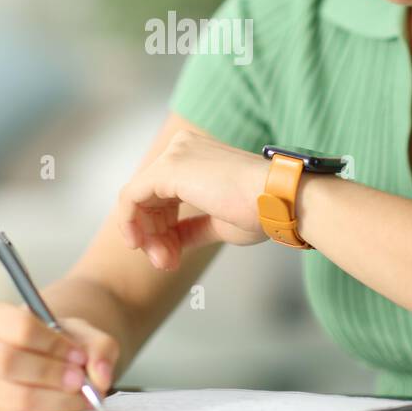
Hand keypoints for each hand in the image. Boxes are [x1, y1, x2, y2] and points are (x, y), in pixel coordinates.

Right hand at [0, 303, 117, 410]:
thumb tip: (100, 375)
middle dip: (49, 374)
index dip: (53, 344)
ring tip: (80, 395)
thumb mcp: (81, 332)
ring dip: (55, 399)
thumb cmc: (56, 340)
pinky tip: (66, 405)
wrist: (45, 355)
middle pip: (6, 362)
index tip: (78, 356)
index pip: (19, 327)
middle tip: (80, 380)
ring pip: (14, 396)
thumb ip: (99, 347)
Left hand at [115, 129, 268, 269]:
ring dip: (147, 236)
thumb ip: (192, 228)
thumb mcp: (219, 222)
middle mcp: (182, 147)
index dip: (163, 230)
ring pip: (138, 199)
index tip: (172, 258)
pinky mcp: (167, 168)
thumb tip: (174, 243)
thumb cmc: (262, 209)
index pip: (164, 194)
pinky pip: (131, 198)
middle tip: (166, 263)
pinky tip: (142, 245)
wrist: (280, 199)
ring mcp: (174, 155)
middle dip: (153, 236)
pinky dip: (132, 224)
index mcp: (197, 155)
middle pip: (149, 198)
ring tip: (164, 261)